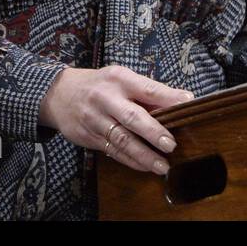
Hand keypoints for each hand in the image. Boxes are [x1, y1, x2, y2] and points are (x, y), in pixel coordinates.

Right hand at [38, 65, 193, 174]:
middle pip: (132, 117)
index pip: (147, 88)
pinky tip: (144, 166)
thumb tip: (176, 105)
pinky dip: (130, 160)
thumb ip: (144, 92)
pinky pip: (113, 150)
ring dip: (144, 155)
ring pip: (122, 139)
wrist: (58, 93)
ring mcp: (95, 119)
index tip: (188, 103)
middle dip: (154, 132)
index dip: (168, 97)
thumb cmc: (99, 85)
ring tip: (162, 165)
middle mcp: (106, 98)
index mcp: (119, 79)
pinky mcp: (89, 136)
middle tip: (171, 145)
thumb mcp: (119, 79)